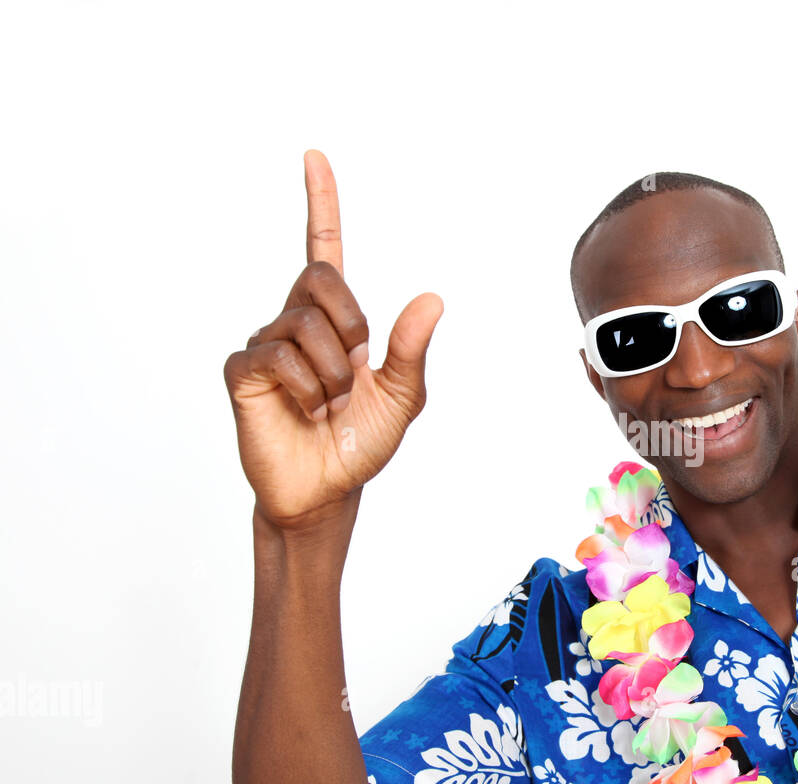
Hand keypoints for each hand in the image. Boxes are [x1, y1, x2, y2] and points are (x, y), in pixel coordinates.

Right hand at [223, 150, 442, 529]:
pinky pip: (278, 358)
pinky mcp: (244, 372)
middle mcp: (296, 321)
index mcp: (335, 320)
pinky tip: (303, 409)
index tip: (314, 156)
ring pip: (305, 326)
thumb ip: (413, 350)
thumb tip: (432, 299)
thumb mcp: (403, 397)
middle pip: (322, 279)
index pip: (324, 249)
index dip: (321, 203)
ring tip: (326, 404)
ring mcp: (267, 344)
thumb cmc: (361, 441)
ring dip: (331, 374)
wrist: (327, 491)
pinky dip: (304, 388)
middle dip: (351, 325)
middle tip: (354, 371)